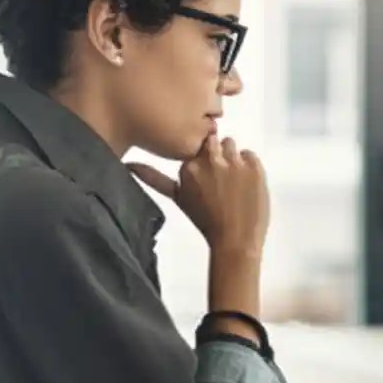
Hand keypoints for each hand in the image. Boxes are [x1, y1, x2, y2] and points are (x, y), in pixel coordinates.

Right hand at [129, 134, 269, 256]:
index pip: (194, 145)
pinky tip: (246, 185)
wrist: (235, 240)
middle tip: (221, 179)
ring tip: (234, 182)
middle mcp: (210, 159)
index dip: (201, 157)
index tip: (206, 172)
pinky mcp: (254, 166)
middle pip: (213, 141)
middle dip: (216, 155)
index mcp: (189, 166)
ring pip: (231, 145)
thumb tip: (127, 164)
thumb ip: (154, 177)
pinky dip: (249, 167)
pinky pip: (250, 155)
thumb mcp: (177, 197)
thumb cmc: (206, 221)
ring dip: (232, 158)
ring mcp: (234, 162)